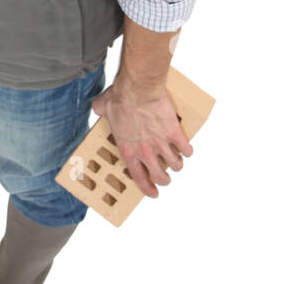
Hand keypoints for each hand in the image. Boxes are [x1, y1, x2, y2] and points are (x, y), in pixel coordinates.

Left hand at [90, 79, 193, 198]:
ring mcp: (161, 143)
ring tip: (177, 162)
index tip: (153, 193)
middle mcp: (146, 151)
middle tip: (165, 178)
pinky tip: (186, 149)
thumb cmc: (120, 98)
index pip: (138, 177)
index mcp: (128, 150)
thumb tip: (96, 106)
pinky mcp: (174, 133)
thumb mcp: (103, 107)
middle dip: (164, 180)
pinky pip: (186, 149)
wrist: (139, 90)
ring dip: (177, 165)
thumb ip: (99, 110)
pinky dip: (188, 151)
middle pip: (160, 176)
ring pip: (176, 165)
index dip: (147, 188)